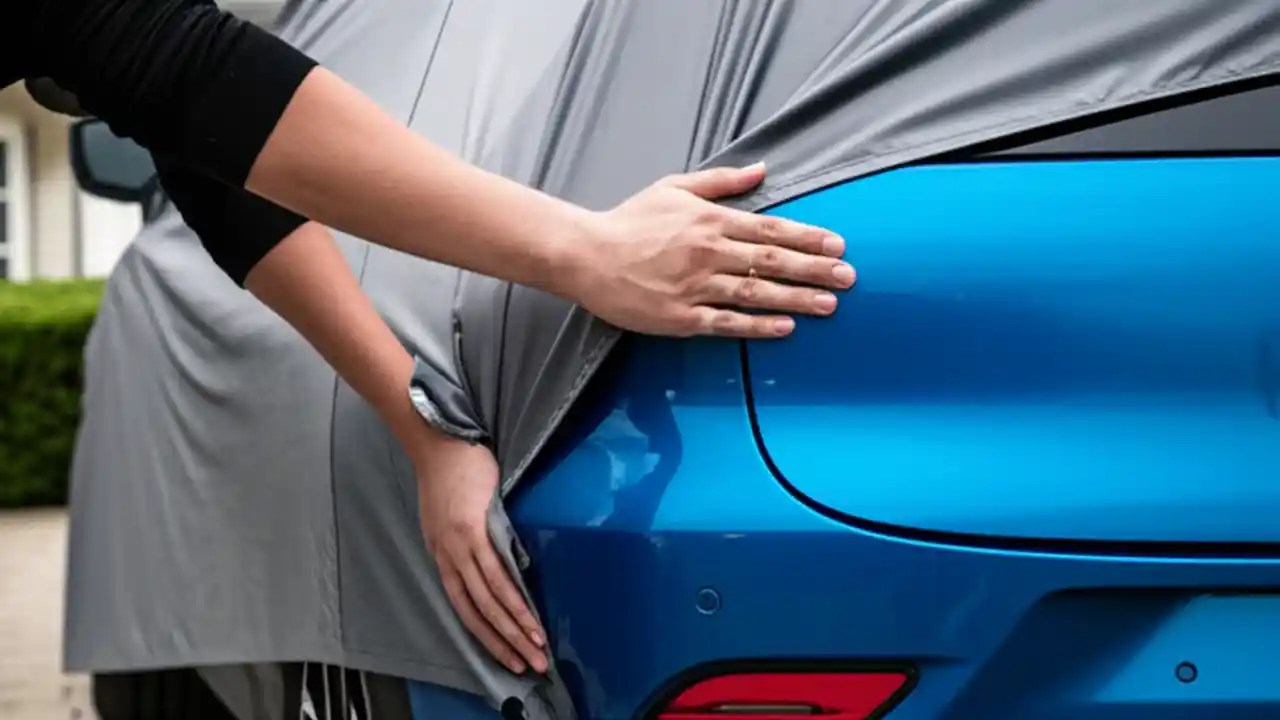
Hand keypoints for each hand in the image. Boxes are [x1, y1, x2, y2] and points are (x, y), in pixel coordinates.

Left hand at [413, 438, 547, 674]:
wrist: (440, 439)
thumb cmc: (454, 469)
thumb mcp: (459, 512)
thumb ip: (475, 537)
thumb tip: (503, 554)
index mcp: (442, 555)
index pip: (464, 607)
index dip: (487, 634)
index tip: (509, 655)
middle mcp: (446, 558)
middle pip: (476, 613)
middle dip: (504, 643)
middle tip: (529, 667)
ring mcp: (458, 547)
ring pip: (487, 601)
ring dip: (514, 629)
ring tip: (537, 650)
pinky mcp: (471, 531)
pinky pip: (495, 575)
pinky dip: (512, 599)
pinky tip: (528, 617)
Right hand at [567, 162, 854, 337]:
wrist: (586, 255)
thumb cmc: (629, 220)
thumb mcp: (674, 188)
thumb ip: (722, 181)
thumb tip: (763, 170)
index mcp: (709, 220)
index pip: (770, 229)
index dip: (807, 238)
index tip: (838, 245)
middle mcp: (708, 252)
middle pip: (772, 262)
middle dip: (814, 270)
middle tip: (848, 278)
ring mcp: (695, 286)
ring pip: (756, 293)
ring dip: (796, 299)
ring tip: (829, 305)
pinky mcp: (681, 316)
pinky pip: (727, 322)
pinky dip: (758, 325)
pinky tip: (785, 327)